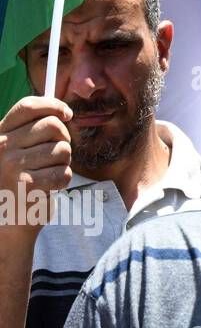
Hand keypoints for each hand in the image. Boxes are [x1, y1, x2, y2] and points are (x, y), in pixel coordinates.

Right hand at [0, 96, 74, 241]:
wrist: (5, 221)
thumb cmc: (15, 181)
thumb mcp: (13, 151)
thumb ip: (30, 130)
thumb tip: (62, 111)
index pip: (27, 107)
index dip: (52, 105)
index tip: (67, 114)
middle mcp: (2, 148)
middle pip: (53, 126)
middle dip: (63, 140)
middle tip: (55, 155)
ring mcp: (12, 167)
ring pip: (63, 150)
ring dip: (63, 163)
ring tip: (46, 174)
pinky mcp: (27, 186)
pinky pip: (64, 173)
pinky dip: (63, 180)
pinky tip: (48, 187)